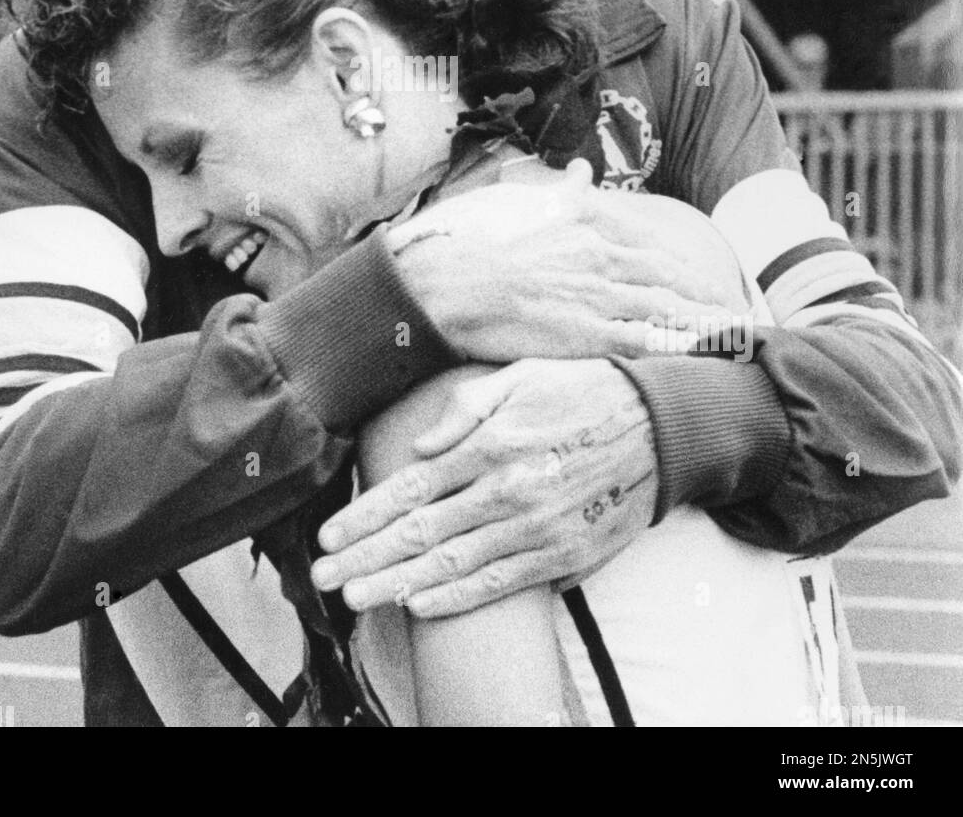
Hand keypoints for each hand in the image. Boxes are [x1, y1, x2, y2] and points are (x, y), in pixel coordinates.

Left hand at [311, 359, 657, 615]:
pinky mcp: (563, 555)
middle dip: (366, 559)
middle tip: (324, 580)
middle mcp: (506, 489)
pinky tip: (419, 606)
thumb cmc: (581, 392)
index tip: (328, 536)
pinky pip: (499, 584)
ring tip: (357, 600)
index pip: (411, 487)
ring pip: (452, 566)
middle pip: (421, 533)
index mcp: (490, 443)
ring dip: (397, 586)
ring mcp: (535, 528)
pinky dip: (456, 599)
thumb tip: (419, 447)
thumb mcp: (520, 376)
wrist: (659, 428)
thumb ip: (465, 408)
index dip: (365, 515)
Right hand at [391, 158, 747, 361]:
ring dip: (709, 324)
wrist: (448, 286)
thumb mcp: (525, 205)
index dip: (688, 265)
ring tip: (739, 337)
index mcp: (590, 223)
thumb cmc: (479, 247)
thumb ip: (562, 191)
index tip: (710, 280)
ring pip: (670, 309)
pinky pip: (649, 342)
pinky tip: (706, 358)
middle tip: (738, 311)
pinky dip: (683, 348)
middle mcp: (603, 254)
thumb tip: (581, 170)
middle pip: (672, 277)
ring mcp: (598, 294)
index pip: (653, 244)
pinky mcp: (588, 332)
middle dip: (710, 296)